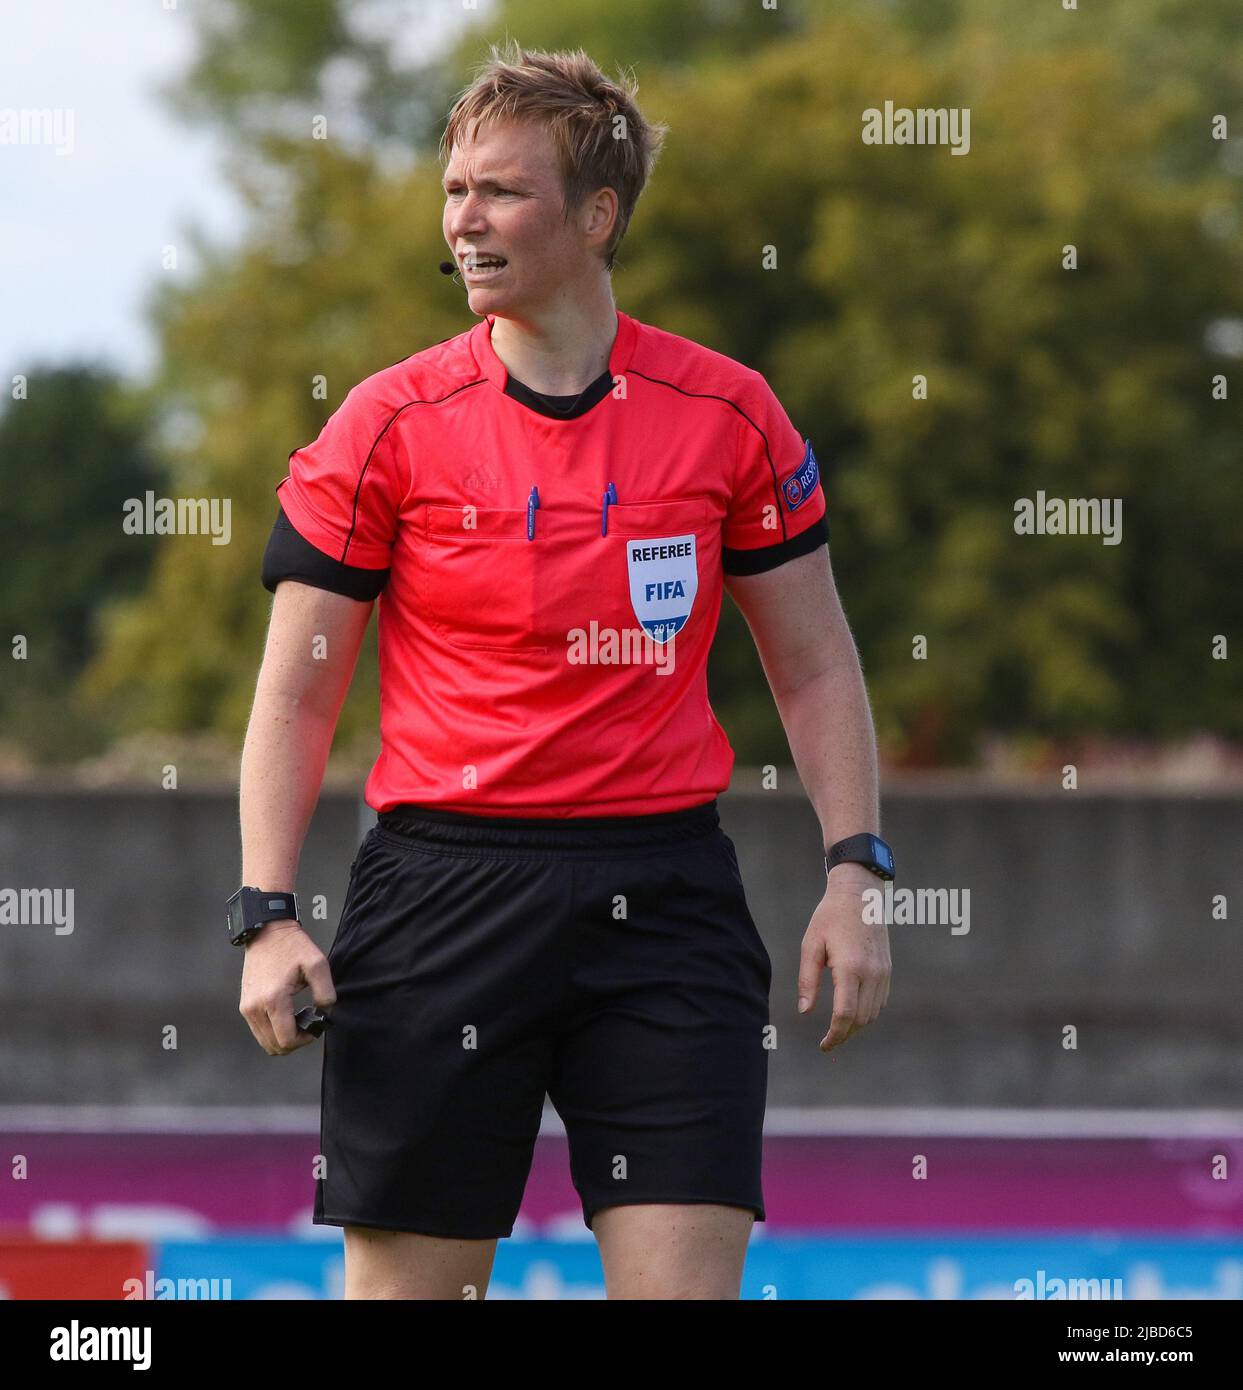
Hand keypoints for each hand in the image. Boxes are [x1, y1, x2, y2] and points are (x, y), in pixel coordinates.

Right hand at [239, 920, 336, 1054]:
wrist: (267, 932)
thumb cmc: (292, 947)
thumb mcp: (317, 964)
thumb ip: (326, 991)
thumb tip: (326, 1012)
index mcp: (274, 999)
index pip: (286, 1040)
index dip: (304, 1040)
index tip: (315, 1028)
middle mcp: (255, 1008)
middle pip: (274, 1046)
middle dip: (294, 1042)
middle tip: (308, 1025)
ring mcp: (247, 1008)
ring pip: (265, 1041)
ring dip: (282, 1038)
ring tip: (298, 1020)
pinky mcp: (244, 1006)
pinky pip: (259, 1031)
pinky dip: (273, 1031)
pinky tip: (286, 1016)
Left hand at [797, 865, 890, 1050]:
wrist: (860, 894)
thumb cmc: (829, 917)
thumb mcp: (811, 945)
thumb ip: (808, 980)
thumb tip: (805, 1012)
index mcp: (850, 967)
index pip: (845, 1015)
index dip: (834, 1035)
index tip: (824, 1046)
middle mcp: (871, 973)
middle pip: (861, 1020)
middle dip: (844, 1035)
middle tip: (827, 1041)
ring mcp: (883, 972)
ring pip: (873, 1014)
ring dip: (856, 1027)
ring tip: (838, 1029)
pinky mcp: (888, 970)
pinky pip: (880, 1002)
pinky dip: (867, 1013)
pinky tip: (852, 1013)